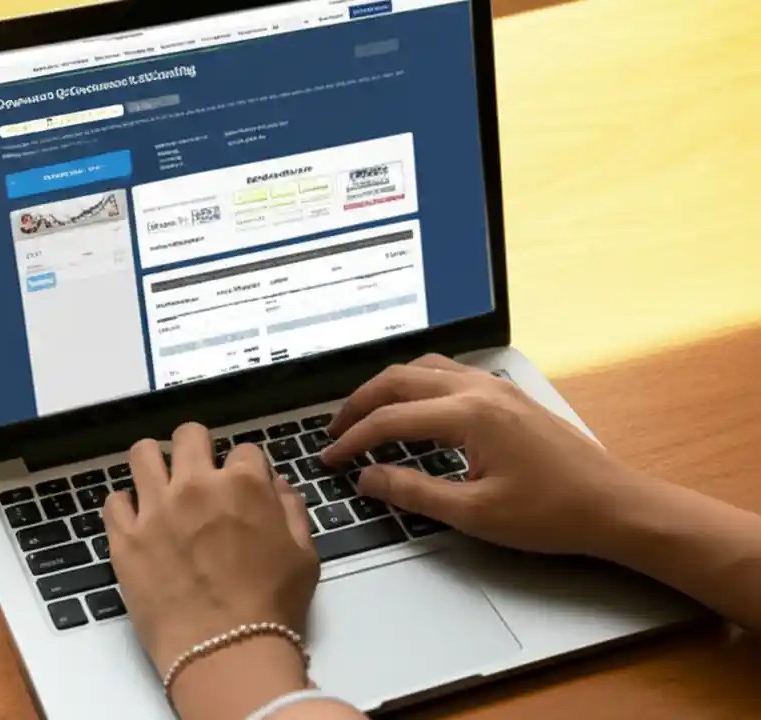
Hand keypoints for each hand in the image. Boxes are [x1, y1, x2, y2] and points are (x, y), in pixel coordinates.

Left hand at [103, 422, 318, 674]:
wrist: (225, 653)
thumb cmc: (272, 608)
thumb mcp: (304, 555)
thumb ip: (291, 509)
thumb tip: (276, 483)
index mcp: (243, 485)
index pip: (244, 450)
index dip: (245, 468)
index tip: (242, 487)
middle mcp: (195, 486)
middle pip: (188, 435)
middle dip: (197, 448)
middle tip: (199, 473)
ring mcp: (154, 509)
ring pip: (141, 453)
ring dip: (154, 463)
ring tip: (160, 483)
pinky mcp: (124, 538)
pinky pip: (114, 501)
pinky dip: (126, 506)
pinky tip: (139, 520)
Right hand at [320, 354, 663, 557]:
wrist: (615, 506)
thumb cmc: (552, 513)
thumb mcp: (474, 513)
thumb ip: (413, 492)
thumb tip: (368, 478)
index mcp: (468, 414)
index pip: (391, 419)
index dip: (353, 439)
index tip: (330, 458)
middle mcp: (480, 389)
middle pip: (400, 379)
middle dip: (360, 404)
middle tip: (336, 431)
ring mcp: (497, 388)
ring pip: (424, 368)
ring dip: (389, 388)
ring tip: (368, 415)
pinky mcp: (509, 396)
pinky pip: (449, 373)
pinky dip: (418, 384)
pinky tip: (415, 409)